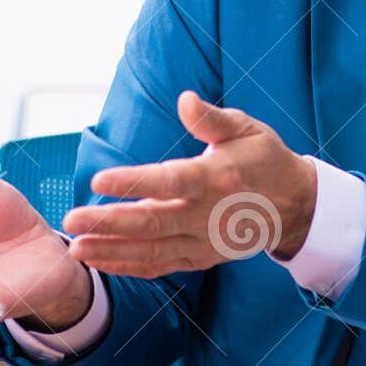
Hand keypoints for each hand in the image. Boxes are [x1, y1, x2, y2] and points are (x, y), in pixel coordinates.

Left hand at [61, 91, 317, 279]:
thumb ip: (212, 119)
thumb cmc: (264, 158)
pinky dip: (129, 265)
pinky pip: (160, 265)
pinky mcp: (200, 258)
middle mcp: (208, 215)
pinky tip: (100, 260)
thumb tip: (185, 100)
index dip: (134, 182)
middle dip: (109, 222)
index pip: (170, 181)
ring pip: (152, 250)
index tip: (99, 180)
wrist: (293, 205)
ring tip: (77, 246)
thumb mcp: (247, 129)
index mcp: (217, 178)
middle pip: (153, 222)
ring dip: (112, 250)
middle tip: (72, 218)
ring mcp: (204, 241)